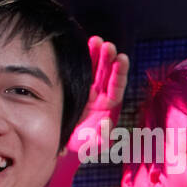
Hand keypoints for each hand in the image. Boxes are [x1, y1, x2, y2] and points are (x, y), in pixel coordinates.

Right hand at [44, 36, 130, 186]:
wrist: (65, 144)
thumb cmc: (82, 146)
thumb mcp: (93, 146)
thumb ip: (101, 137)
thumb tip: (107, 123)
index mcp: (108, 108)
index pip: (116, 88)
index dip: (119, 73)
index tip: (121, 58)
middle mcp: (101, 97)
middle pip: (106, 74)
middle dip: (107, 59)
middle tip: (107, 45)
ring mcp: (88, 90)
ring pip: (93, 69)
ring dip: (95, 54)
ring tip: (96, 40)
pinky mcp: (76, 87)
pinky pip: (80, 70)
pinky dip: (81, 59)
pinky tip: (82, 46)